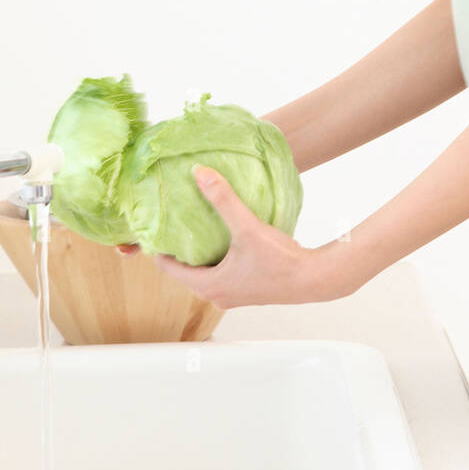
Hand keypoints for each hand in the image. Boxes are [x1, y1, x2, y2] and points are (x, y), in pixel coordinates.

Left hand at [117, 165, 353, 307]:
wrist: (315, 279)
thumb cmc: (281, 261)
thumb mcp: (247, 227)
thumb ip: (223, 200)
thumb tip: (199, 174)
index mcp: (209, 286)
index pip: (169, 268)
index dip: (158, 248)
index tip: (153, 228)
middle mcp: (217, 296)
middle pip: (186, 271)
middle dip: (179, 249)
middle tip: (171, 224)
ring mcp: (234, 295)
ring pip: (205, 273)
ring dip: (199, 255)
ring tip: (194, 229)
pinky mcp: (248, 290)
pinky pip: (222, 274)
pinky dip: (217, 258)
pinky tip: (225, 238)